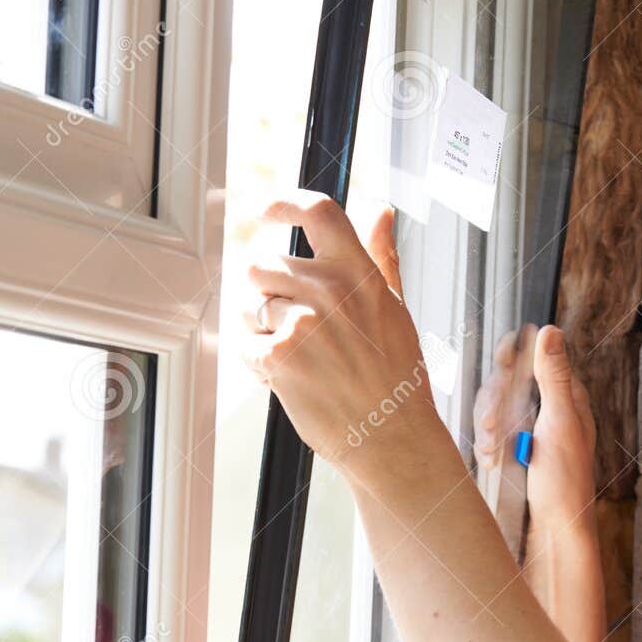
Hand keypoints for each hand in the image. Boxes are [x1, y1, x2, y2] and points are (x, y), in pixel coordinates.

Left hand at [241, 190, 439, 483]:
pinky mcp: (277, 357)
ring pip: (251, 306)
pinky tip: (290, 378)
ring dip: (263, 330)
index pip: (318, 212)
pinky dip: (259, 363)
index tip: (268, 213)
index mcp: (359, 274)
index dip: (284, 204)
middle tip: (293, 327)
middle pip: (263, 265)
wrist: (393, 437)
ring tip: (298, 358)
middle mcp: (329, 291)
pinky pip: (245, 344)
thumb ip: (381, 255)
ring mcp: (301, 323)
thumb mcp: (395, 308)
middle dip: (267, 295)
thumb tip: (381, 212)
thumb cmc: (396, 378)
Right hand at [473, 323, 597, 531]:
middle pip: (506, 382)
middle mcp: (547, 409)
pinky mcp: (513, 451)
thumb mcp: (560, 424)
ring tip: (490, 450)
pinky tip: (490, 461)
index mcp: (566, 397)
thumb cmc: (566, 483)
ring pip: (493, 408)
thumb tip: (550, 331)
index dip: (514, 354)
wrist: (554, 533)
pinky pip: (489, 434)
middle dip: (494, 402)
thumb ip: (553, 377)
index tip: (501, 358)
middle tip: (492, 426)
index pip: (536, 357)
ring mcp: (528, 430)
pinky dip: (486, 445)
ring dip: (487, 426)